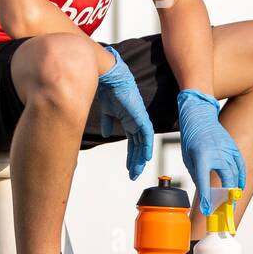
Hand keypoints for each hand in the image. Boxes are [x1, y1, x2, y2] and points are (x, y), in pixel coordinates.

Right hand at [96, 45, 154, 179]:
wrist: (111, 79)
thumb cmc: (109, 91)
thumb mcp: (107, 111)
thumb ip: (107, 123)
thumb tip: (105, 134)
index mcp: (129, 121)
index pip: (133, 142)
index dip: (132, 155)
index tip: (129, 168)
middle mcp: (136, 121)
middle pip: (138, 146)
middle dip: (136, 161)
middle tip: (134, 175)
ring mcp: (139, 119)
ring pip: (143, 143)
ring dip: (140, 158)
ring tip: (137, 171)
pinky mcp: (140, 116)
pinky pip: (147, 134)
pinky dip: (147, 146)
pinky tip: (146, 157)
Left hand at [177, 88, 246, 215]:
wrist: (199, 114)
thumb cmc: (191, 136)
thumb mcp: (188, 158)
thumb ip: (198, 175)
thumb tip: (206, 191)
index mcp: (201, 155)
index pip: (205, 181)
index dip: (207, 198)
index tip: (208, 210)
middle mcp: (217, 152)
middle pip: (226, 179)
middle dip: (225, 197)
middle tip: (223, 211)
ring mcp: (228, 149)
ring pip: (235, 174)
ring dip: (234, 190)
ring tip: (232, 203)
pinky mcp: (233, 147)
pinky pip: (240, 166)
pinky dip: (241, 178)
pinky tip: (238, 188)